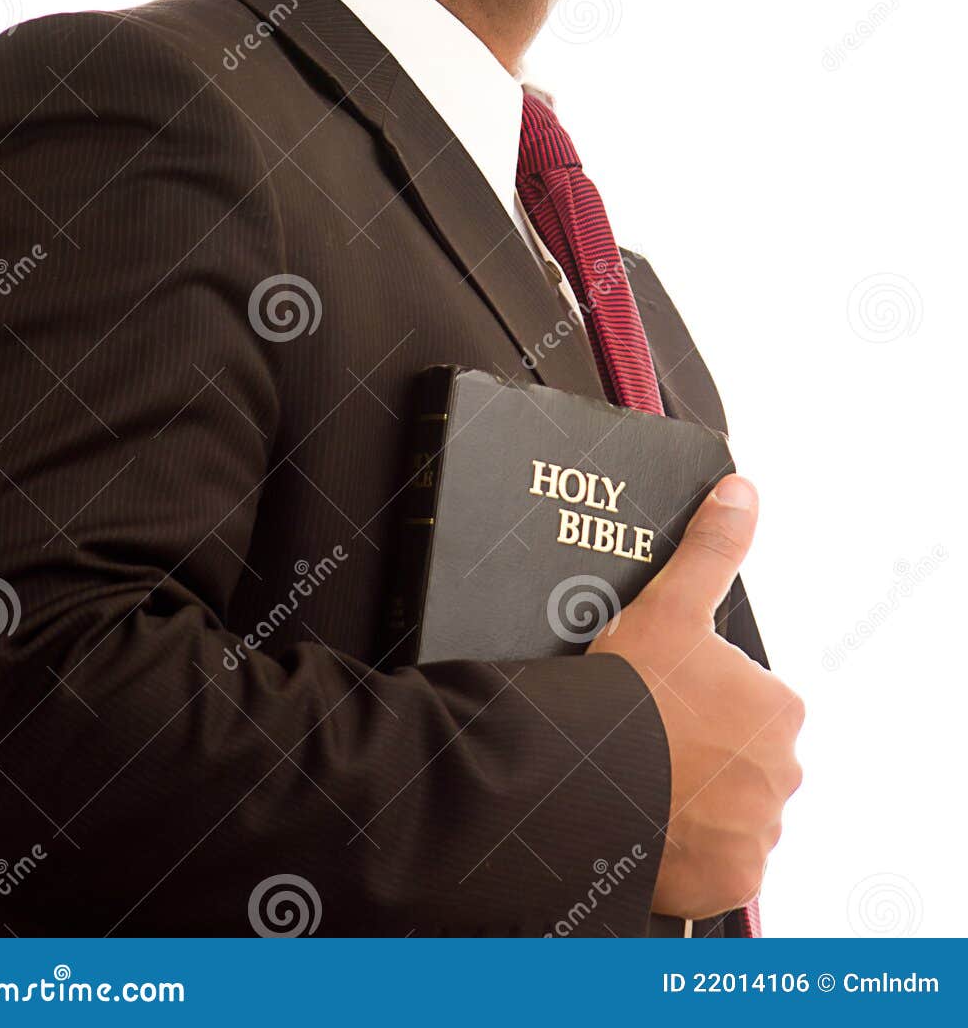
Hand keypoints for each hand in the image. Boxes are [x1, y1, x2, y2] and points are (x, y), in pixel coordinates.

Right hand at [585, 474, 803, 918]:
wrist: (584, 780)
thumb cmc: (628, 693)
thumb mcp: (669, 606)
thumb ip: (712, 547)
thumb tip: (741, 490)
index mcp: (780, 707)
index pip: (748, 700)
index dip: (700, 696)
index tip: (661, 698)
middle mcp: (785, 772)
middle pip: (741, 756)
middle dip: (703, 750)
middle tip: (648, 737)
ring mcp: (760, 831)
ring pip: (730, 808)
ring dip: (697, 798)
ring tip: (643, 778)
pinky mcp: (733, 879)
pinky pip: (717, 861)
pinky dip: (691, 848)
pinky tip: (653, 820)